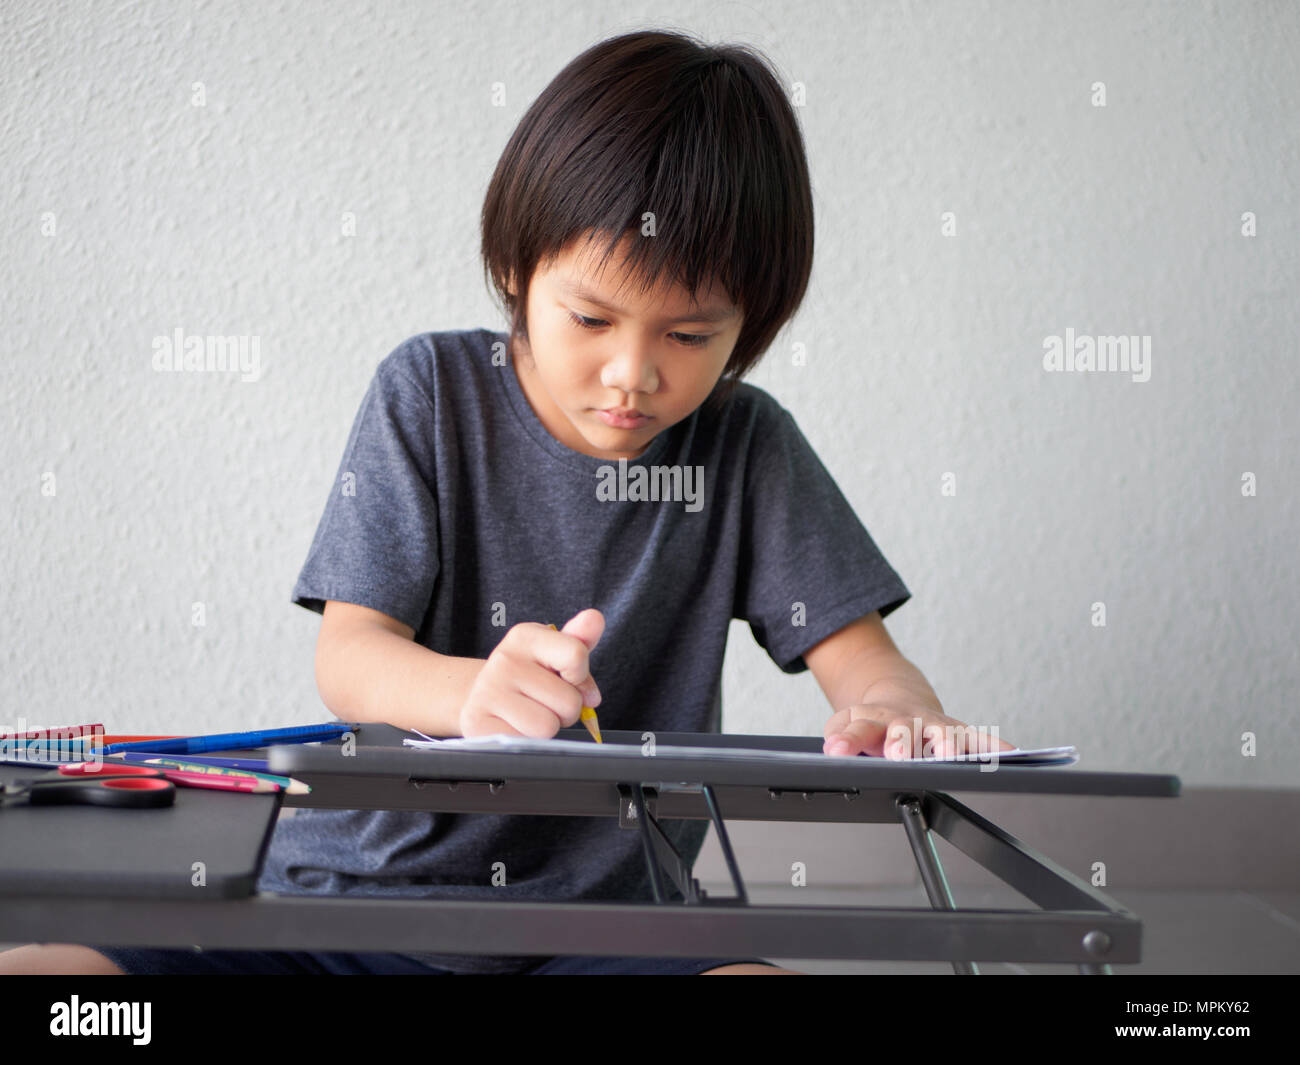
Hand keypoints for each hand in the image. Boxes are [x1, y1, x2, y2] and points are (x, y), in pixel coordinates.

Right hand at [459, 609, 603, 738]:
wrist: (480, 696)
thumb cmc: (527, 676)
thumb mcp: (553, 653)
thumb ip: (579, 639)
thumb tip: (594, 619)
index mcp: (525, 637)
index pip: (575, 656)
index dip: (580, 677)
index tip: (568, 678)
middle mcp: (504, 660)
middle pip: (569, 702)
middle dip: (566, 710)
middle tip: (545, 701)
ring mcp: (488, 692)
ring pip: (547, 727)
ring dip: (547, 727)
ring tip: (531, 713)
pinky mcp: (477, 723)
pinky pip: (525, 743)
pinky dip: (527, 741)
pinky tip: (514, 725)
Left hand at [822, 699, 1015, 759]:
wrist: (898, 698)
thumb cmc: (874, 722)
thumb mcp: (845, 725)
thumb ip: (838, 735)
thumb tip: (834, 745)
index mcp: (873, 720)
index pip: (859, 730)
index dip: (849, 740)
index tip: (838, 751)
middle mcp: (905, 720)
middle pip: (904, 730)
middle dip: (902, 742)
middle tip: (898, 756)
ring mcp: (932, 726)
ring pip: (942, 734)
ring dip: (946, 745)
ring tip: (949, 755)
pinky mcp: (957, 731)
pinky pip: (980, 739)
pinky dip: (995, 746)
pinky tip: (1012, 754)